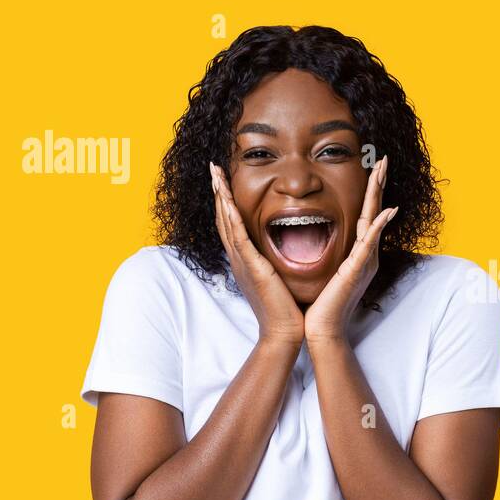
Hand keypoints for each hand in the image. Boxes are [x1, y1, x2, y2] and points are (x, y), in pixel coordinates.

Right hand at [210, 161, 304, 348]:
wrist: (284, 331)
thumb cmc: (286, 307)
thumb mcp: (277, 276)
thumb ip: (275, 260)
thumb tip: (283, 247)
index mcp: (246, 259)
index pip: (232, 223)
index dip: (226, 200)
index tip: (224, 179)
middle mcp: (239, 258)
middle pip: (223, 218)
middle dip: (218, 191)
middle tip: (213, 168)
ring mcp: (242, 262)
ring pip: (226, 222)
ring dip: (220, 196)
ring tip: (215, 174)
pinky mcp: (251, 267)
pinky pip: (238, 237)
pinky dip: (230, 217)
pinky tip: (226, 200)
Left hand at [303, 155, 397, 346]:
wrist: (321, 328)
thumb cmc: (320, 304)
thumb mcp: (325, 272)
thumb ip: (329, 255)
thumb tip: (316, 239)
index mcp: (357, 254)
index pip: (364, 215)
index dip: (369, 192)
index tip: (372, 170)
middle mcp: (366, 254)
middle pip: (373, 211)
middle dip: (378, 184)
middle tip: (383, 159)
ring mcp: (364, 261)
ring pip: (374, 220)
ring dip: (379, 194)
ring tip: (382, 172)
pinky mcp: (358, 270)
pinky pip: (370, 243)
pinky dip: (379, 226)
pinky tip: (387, 210)